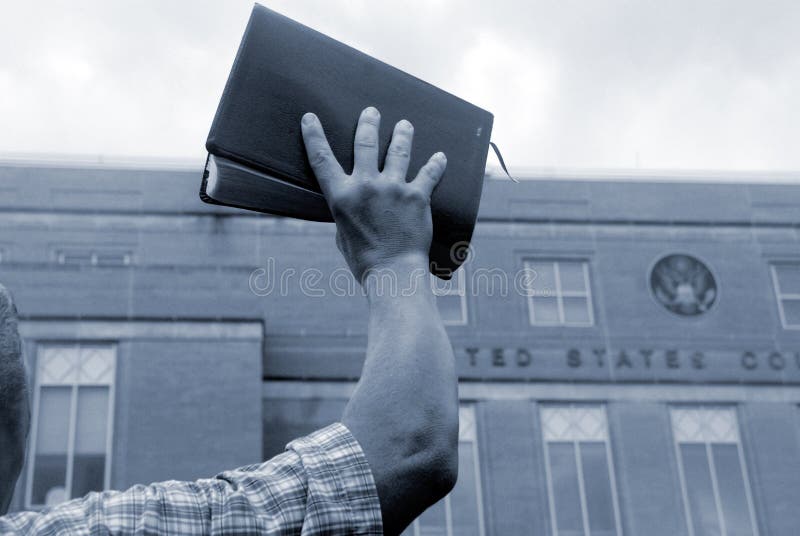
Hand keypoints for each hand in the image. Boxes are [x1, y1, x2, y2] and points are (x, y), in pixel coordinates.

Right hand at [301, 106, 445, 282]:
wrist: (393, 272)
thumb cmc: (364, 260)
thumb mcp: (342, 234)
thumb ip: (345, 212)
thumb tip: (350, 203)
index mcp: (342, 196)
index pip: (322, 159)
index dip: (314, 135)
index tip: (310, 118)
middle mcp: (366, 186)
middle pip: (365, 142)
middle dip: (368, 122)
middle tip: (372, 112)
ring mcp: (393, 188)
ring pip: (399, 150)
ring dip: (402, 134)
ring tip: (405, 125)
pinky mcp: (417, 196)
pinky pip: (429, 174)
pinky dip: (436, 164)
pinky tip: (441, 156)